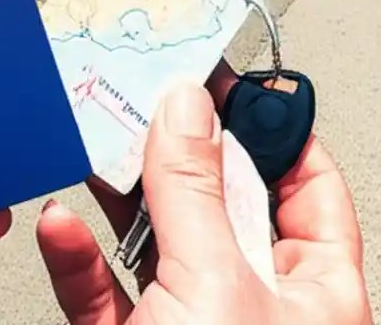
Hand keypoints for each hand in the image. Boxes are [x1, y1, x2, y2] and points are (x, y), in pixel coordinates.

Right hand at [35, 61, 371, 323]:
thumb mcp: (216, 284)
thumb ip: (196, 194)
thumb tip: (186, 110)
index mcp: (317, 292)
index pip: (309, 183)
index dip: (271, 125)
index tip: (227, 80)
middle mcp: (258, 305)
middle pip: (219, 203)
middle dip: (176, 153)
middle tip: (146, 99)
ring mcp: (192, 324)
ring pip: (154, 243)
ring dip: (118, 198)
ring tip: (95, 144)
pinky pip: (103, 289)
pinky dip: (78, 255)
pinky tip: (63, 223)